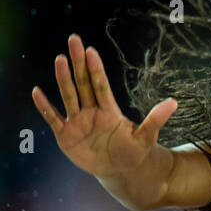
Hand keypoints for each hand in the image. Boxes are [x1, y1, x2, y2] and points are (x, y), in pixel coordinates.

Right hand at [32, 34, 177, 183]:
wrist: (119, 170)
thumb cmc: (132, 152)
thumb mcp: (145, 138)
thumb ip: (155, 120)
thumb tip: (174, 103)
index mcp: (109, 110)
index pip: (101, 85)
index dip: (96, 69)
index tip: (91, 51)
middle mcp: (91, 111)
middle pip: (83, 83)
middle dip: (78, 62)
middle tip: (74, 39)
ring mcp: (77, 121)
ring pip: (69, 96)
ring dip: (63, 79)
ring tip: (59, 59)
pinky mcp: (66, 135)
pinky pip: (53, 118)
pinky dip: (45, 107)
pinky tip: (37, 92)